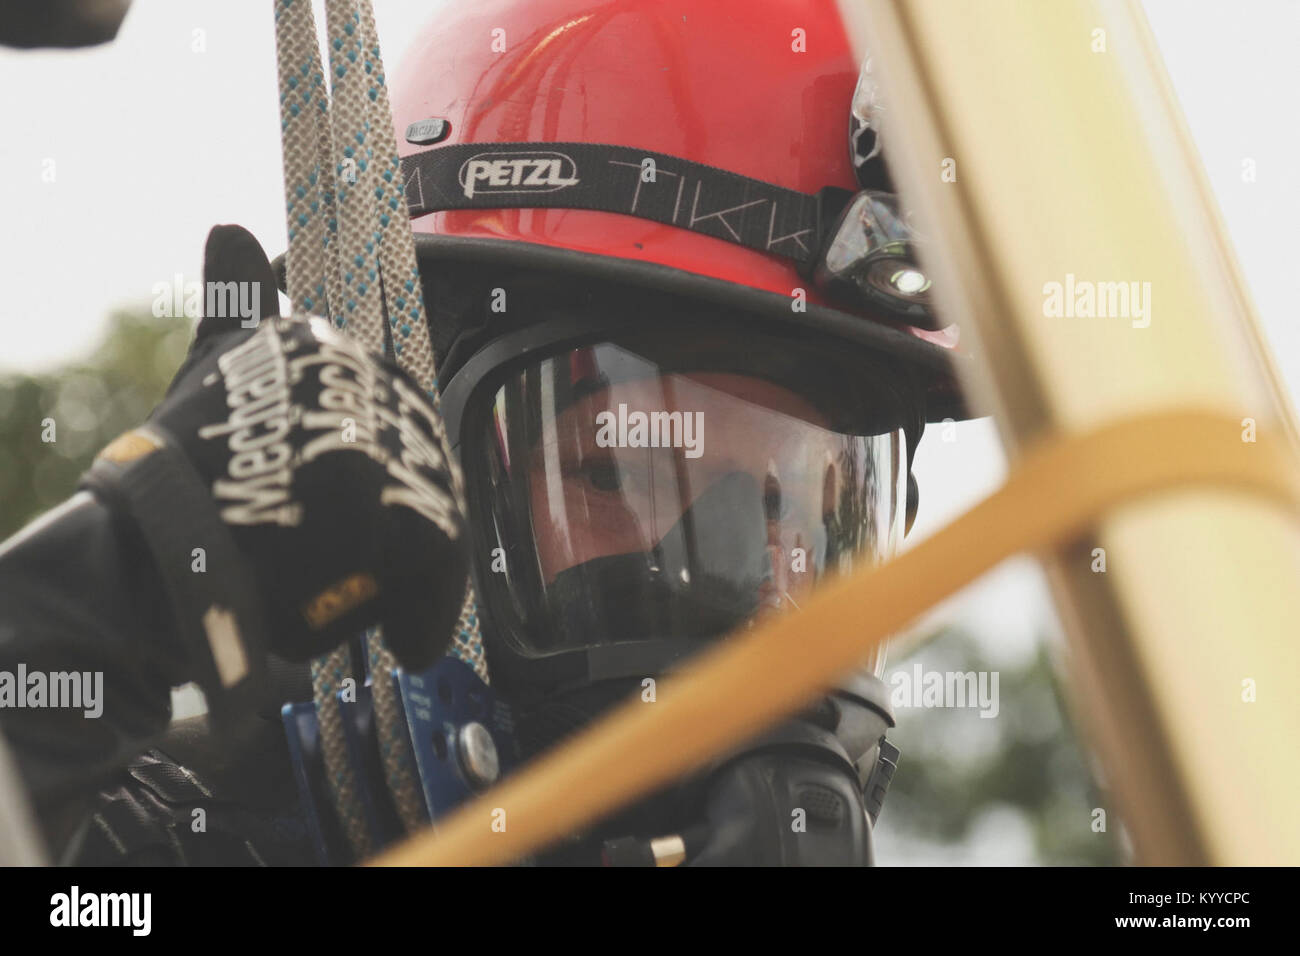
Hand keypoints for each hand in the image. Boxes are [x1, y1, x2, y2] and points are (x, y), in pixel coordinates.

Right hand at [80, 227, 467, 717]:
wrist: (144, 565)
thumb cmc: (179, 475)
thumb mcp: (211, 372)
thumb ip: (236, 304)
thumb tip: (233, 228)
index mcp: (320, 342)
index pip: (394, 407)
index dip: (379, 470)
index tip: (348, 513)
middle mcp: (357, 378)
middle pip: (420, 460)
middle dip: (399, 518)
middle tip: (360, 567)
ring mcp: (381, 442)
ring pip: (435, 510)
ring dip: (412, 568)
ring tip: (370, 604)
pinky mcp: (400, 514)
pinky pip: (444, 564)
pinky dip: (427, 610)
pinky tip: (405, 642)